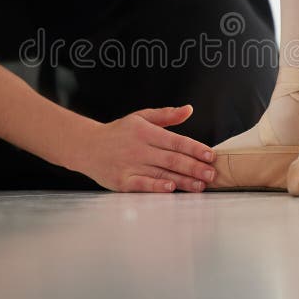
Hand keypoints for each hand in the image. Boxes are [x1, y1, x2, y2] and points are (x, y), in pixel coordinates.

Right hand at [77, 105, 216, 192]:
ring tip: (200, 185)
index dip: (195, 149)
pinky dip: (157, 187)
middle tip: (212, 174)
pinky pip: (143, 184)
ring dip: (183, 181)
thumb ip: (166, 115)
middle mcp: (139, 148)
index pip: (176, 141)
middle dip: (194, 167)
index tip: (210, 155)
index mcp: (146, 132)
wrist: (86, 146)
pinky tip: (171, 189)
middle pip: (172, 159)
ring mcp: (130, 165)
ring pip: (162, 174)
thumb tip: (189, 109)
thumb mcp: (140, 117)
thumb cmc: (118, 132)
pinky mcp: (122, 181)